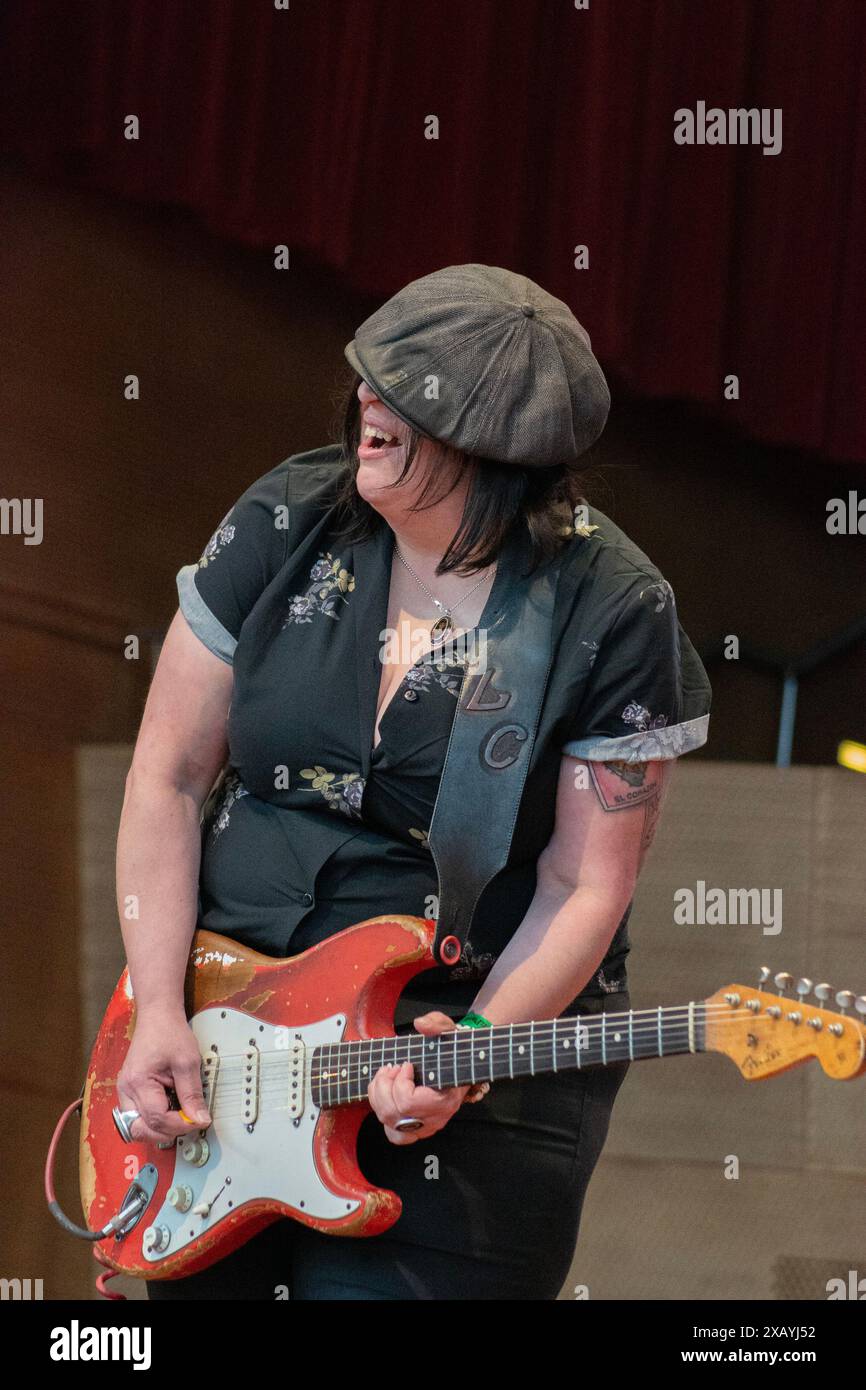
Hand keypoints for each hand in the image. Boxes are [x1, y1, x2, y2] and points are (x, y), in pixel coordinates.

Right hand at [116, 1007, 211, 1145]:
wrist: (157, 1016)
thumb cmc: (170, 1033)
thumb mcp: (187, 1061)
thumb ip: (192, 1093)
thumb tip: (200, 1119)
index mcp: (138, 1082)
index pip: (157, 1118)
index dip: (180, 1124)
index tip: (199, 1119)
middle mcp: (126, 1090)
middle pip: (141, 1129)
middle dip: (167, 1131)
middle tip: (188, 1121)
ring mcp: (125, 1092)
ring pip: (137, 1126)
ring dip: (159, 1128)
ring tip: (179, 1114)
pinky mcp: (130, 1092)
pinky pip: (138, 1116)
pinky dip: (155, 1119)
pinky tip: (170, 1108)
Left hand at [367, 1011, 488, 1145]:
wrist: (462, 1064)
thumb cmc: (454, 1050)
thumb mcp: (449, 1031)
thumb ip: (437, 1024)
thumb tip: (421, 1024)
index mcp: (445, 1100)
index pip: (408, 1103)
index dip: (400, 1082)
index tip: (406, 1065)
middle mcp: (434, 1119)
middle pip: (394, 1115)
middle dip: (384, 1087)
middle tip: (391, 1068)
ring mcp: (425, 1127)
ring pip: (389, 1124)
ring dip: (379, 1096)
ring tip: (386, 1075)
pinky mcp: (416, 1129)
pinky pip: (393, 1133)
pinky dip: (382, 1112)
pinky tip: (386, 1092)